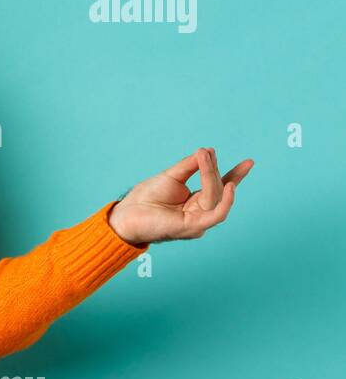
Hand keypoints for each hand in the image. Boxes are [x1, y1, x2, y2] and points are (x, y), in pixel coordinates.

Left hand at [108, 147, 253, 245]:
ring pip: (216, 197)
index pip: (220, 187)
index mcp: (196, 202)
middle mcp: (201, 213)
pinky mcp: (194, 227)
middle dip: (213, 169)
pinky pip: (217, 215)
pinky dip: (226, 201)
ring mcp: (199, 221)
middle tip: (206, 152)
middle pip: (217, 189)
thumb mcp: (171, 176)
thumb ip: (190, 166)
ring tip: (206, 158)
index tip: (250, 162)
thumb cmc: (146, 198)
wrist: (128, 214)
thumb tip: (208, 151)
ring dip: (212, 176)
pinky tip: (229, 186)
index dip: (235, 175)